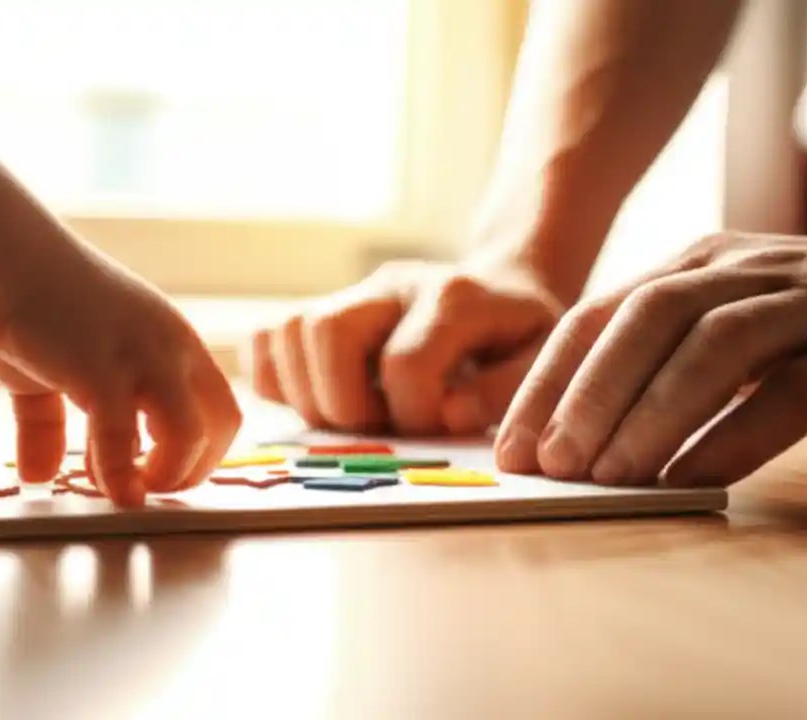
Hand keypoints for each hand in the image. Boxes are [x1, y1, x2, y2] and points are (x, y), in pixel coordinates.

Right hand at [0, 254, 240, 506]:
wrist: (6, 254)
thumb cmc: (29, 304)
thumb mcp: (50, 370)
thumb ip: (49, 422)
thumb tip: (40, 473)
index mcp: (173, 340)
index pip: (220, 405)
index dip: (203, 451)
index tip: (164, 475)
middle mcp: (172, 347)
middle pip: (223, 422)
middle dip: (197, 469)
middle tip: (157, 491)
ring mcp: (142, 357)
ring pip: (189, 435)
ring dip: (168, 476)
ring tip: (133, 495)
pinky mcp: (102, 370)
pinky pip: (124, 439)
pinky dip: (119, 475)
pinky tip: (106, 490)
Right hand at [244, 259, 561, 434]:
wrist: (504, 288)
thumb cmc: (521, 337)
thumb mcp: (541, 362)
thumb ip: (503, 392)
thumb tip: (446, 413)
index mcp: (454, 297)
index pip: (404, 362)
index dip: (413, 414)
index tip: (436, 428)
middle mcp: (392, 286)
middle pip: (326, 330)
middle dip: (342, 401)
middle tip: (376, 428)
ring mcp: (351, 295)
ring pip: (288, 329)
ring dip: (305, 392)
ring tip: (348, 418)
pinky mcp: (322, 309)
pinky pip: (266, 338)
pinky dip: (275, 378)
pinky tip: (316, 401)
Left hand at [495, 232, 806, 486]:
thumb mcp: (739, 331)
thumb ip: (666, 358)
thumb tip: (567, 427)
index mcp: (708, 262)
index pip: (603, 311)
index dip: (548, 380)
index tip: (511, 447)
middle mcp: (760, 266)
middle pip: (650, 316)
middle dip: (588, 393)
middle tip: (551, 465)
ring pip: (718, 344)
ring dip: (651, 413)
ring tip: (609, 476)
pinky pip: (800, 388)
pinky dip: (738, 434)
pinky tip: (693, 479)